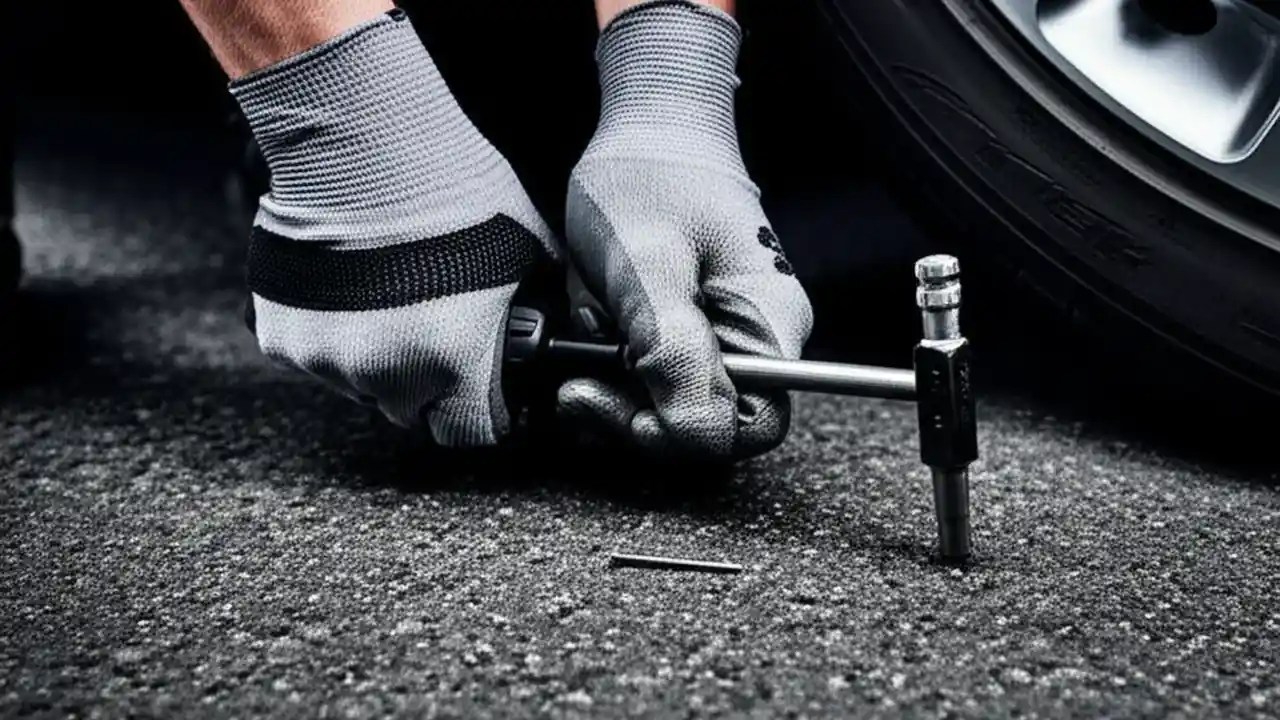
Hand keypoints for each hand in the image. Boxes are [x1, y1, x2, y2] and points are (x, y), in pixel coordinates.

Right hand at [234, 9, 557, 446]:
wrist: (362, 141)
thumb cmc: (452, 187)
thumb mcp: (528, 252)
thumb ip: (538, 303)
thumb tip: (558, 320)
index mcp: (453, 364)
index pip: (472, 431)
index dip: (483, 412)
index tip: (484, 392)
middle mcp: (386, 376)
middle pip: (412, 410)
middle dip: (428, 383)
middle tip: (434, 330)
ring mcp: (327, 360)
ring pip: (360, 385)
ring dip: (377, 359)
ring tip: (389, 296)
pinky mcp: (282, 338)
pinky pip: (316, 356)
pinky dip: (332, 335)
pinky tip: (348, 287)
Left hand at [558, 0, 812, 460]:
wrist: (647, 126)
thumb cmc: (652, 176)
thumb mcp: (647, 259)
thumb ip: (670, 343)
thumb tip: (689, 426)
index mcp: (766, 325)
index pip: (744, 427)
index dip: (678, 434)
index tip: (617, 406)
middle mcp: (753, 340)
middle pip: (702, 423)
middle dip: (633, 409)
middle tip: (578, 382)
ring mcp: (718, 336)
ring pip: (666, 403)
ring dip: (613, 381)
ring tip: (588, 327)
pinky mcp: (686, 331)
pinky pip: (647, 373)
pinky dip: (608, 359)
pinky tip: (592, 321)